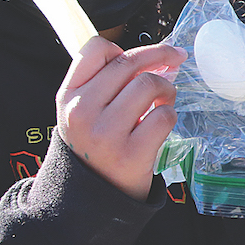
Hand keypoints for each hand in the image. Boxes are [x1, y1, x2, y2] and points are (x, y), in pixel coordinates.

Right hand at [56, 36, 186, 201]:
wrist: (91, 198)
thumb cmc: (95, 145)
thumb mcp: (84, 110)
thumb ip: (107, 81)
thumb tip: (159, 56)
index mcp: (69, 96)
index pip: (95, 49)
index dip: (128, 46)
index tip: (150, 52)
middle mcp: (82, 111)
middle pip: (129, 63)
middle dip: (160, 57)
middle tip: (175, 60)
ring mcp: (106, 133)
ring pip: (149, 85)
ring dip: (167, 89)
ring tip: (164, 101)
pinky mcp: (131, 153)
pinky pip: (164, 116)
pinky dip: (170, 115)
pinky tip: (162, 123)